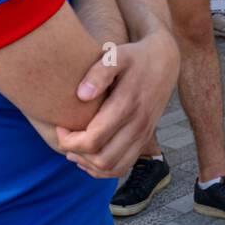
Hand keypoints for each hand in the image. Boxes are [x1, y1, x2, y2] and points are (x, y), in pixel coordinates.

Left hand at [55, 31, 179, 177]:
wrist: (165, 61)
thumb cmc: (135, 57)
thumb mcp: (117, 55)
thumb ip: (99, 72)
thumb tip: (81, 95)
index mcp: (128, 105)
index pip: (93, 140)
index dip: (69, 140)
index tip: (59, 126)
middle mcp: (138, 124)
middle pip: (102, 159)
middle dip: (77, 154)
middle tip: (65, 138)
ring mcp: (144, 134)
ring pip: (113, 168)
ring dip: (89, 164)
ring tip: (74, 150)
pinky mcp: (145, 139)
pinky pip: (124, 166)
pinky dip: (104, 169)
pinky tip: (89, 157)